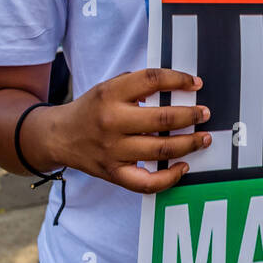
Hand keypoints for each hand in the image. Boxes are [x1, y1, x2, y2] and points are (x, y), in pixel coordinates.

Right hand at [47, 68, 211, 192]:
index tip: (195, 83)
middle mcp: (112, 121)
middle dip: (191, 116)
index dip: (177, 80)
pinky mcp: (114, 173)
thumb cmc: (90, 110)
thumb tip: (176, 88)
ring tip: (203, 138)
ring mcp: (113, 150)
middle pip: (162, 119)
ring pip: (161, 150)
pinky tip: (182, 167)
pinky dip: (169, 177)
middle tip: (204, 114)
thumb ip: (136, 85)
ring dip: (189, 144)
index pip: (151, 80)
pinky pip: (146, 182)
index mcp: (110, 94)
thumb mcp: (108, 87)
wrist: (58, 136)